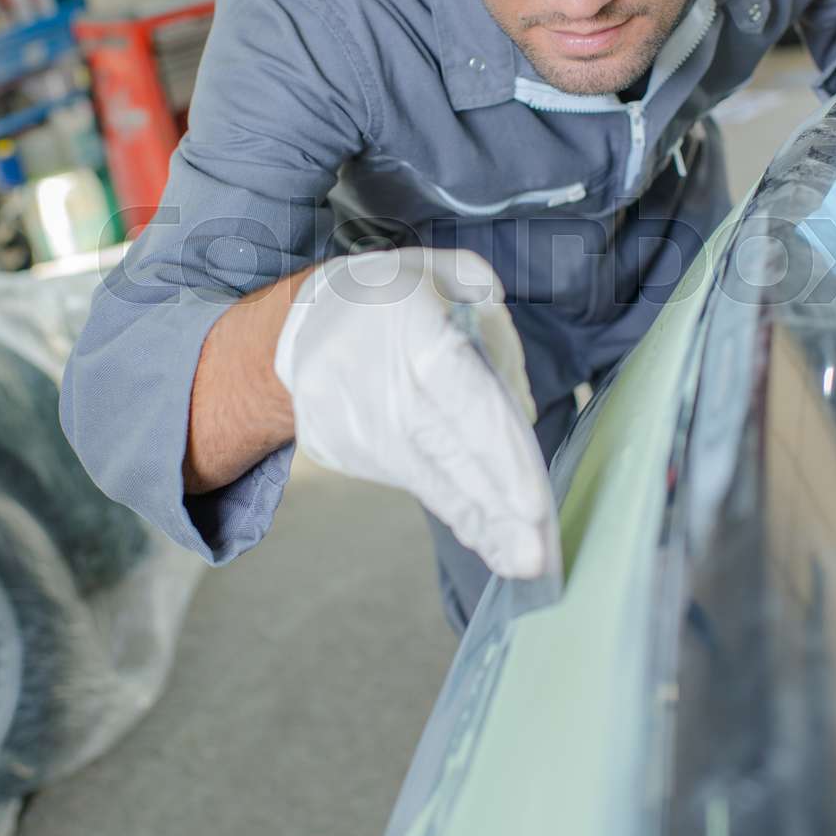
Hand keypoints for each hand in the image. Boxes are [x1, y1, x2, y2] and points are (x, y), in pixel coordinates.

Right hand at [274, 246, 555, 577]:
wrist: (298, 324)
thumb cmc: (393, 298)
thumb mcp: (450, 276)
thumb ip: (495, 333)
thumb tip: (520, 412)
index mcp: (408, 323)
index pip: (463, 396)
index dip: (498, 451)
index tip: (532, 503)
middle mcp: (375, 380)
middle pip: (448, 452)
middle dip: (497, 509)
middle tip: (537, 559)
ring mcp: (352, 422)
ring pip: (429, 478)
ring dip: (479, 523)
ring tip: (521, 560)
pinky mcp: (341, 451)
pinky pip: (410, 480)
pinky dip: (451, 508)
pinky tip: (485, 535)